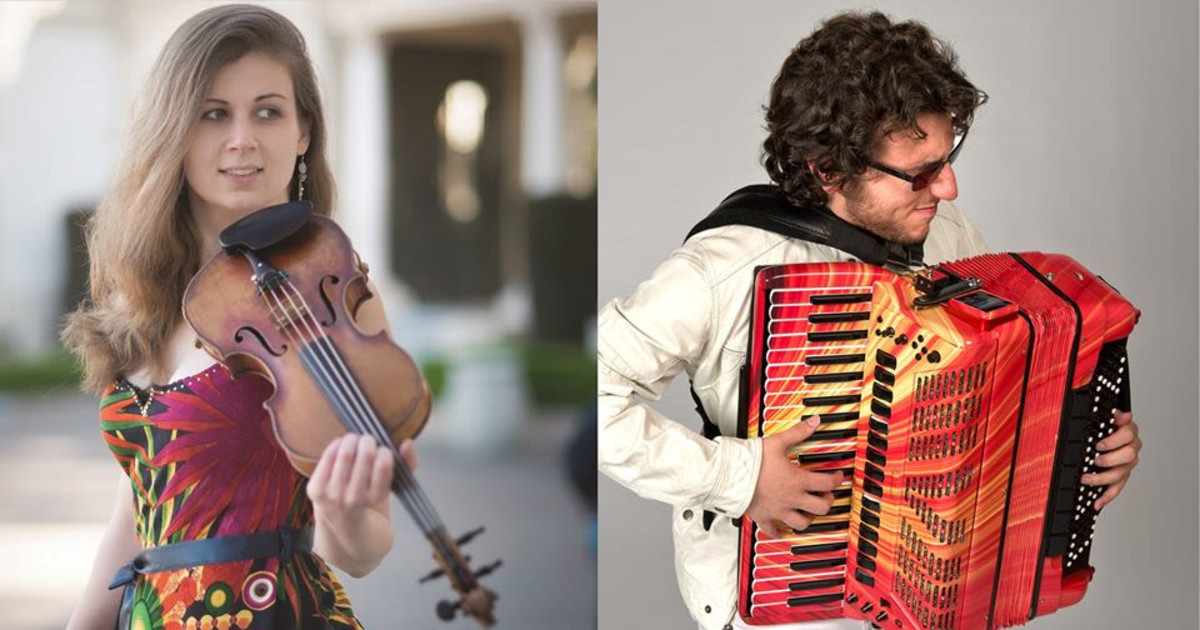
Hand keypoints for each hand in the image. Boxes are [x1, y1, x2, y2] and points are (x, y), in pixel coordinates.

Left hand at [308, 434, 417, 520]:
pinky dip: (336, 445)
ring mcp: (332, 495)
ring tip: (355, 439)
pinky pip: (327, 457)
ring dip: (352, 439)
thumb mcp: (392, 486)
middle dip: (368, 441)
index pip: (383, 464)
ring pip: (345, 454)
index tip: (383, 450)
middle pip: (364, 455)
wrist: (343, 524)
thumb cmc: (371, 497)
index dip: (384, 451)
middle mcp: (353, 499)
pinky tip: (340, 444)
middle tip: (368, 439)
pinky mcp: (316, 489)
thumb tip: (408, 443)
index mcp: (375, 498)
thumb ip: (407, 463)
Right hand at [745, 416, 843, 538]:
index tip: (837, 476)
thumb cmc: (751, 461)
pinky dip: (779, 531)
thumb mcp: (777, 442)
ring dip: (809, 518)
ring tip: (808, 511)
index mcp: (797, 481)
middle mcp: (791, 499)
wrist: (730, 475)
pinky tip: (781, 528)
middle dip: (827, 501)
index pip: (826, 483)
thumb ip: (798, 432)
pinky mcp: (763, 516)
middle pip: (820, 508)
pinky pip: (774, 530)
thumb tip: (813, 422)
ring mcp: (778, 510)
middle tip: (825, 495)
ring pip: (802, 523)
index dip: (837, 479)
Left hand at [1083, 410, 1139, 508]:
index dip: (1114, 440)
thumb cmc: (1098, 427)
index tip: (1099, 444)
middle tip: (1095, 460)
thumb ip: (1099, 416)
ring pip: (1122, 473)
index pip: (1128, 432)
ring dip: (1103, 478)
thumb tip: (1109, 414)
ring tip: (1087, 479)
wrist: (1100, 436)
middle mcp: (1132, 446)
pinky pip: (1117, 488)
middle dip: (1110, 459)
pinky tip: (1097, 503)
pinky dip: (1106, 497)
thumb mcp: (1096, 419)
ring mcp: (1128, 463)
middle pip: (1130, 455)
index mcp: (1127, 429)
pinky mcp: (1122, 476)